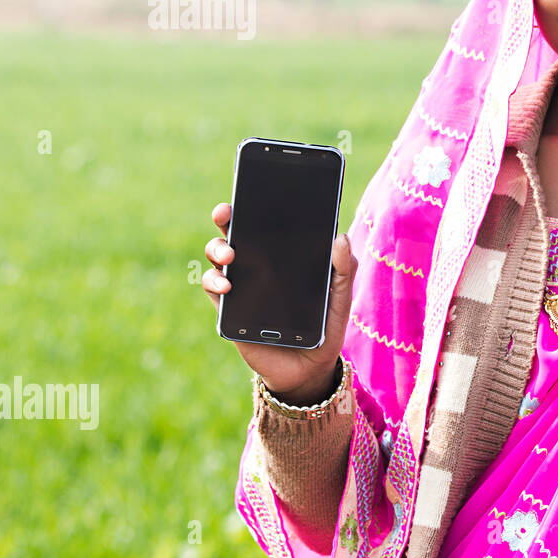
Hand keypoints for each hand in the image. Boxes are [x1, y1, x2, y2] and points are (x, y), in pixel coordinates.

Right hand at [203, 202, 357, 406]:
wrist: (310, 368)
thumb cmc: (326, 326)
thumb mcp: (340, 296)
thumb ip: (344, 269)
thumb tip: (341, 237)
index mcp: (285, 256)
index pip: (267, 224)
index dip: (256, 205)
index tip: (251, 189)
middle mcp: (259, 265)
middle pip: (235, 233)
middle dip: (226, 218)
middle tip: (226, 213)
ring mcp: (242, 286)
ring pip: (217, 258)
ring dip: (216, 249)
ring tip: (230, 256)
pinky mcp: (230, 310)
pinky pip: (213, 289)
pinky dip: (214, 283)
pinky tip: (226, 286)